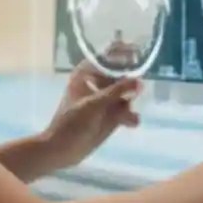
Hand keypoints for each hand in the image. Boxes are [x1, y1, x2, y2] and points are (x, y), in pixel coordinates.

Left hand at [43, 46, 142, 169]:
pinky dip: (129, 116)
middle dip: (130, 82)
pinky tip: (131, 123)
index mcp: (85, 74)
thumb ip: (117, 92)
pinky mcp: (110, 117)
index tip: (137, 52)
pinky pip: (125, 111)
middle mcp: (96, 84)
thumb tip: (140, 82)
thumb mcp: (94, 104)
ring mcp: (104, 100)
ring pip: (125, 94)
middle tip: (138, 88)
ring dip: (129, 103)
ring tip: (125, 116)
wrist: (62, 150)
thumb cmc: (72, 122)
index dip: (121, 52)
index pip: (106, 56)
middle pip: (120, 74)